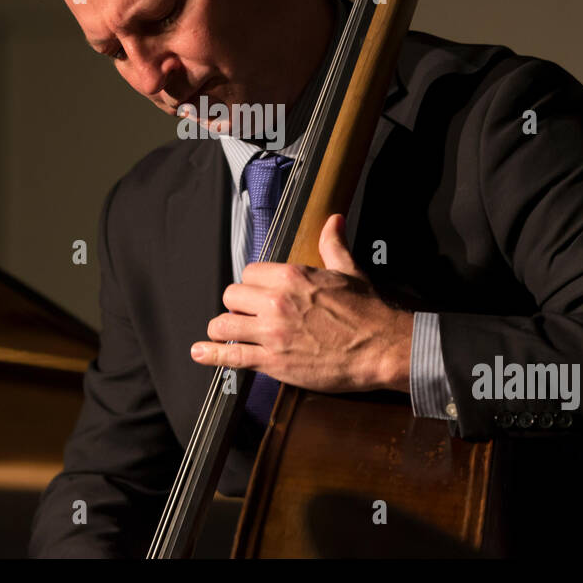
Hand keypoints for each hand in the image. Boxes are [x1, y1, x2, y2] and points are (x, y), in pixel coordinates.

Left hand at [191, 213, 413, 392]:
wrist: (382, 348)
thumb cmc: (369, 311)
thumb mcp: (349, 271)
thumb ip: (333, 244)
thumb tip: (332, 220)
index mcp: (291, 276)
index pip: (249, 272)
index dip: (253, 284)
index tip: (259, 293)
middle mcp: (275, 302)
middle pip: (232, 296)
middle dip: (238, 304)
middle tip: (248, 313)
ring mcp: (272, 333)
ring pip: (224, 324)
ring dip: (223, 328)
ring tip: (225, 331)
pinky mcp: (273, 362)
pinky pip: (231, 356)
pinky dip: (212, 355)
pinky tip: (200, 352)